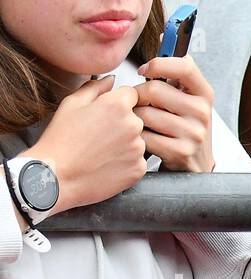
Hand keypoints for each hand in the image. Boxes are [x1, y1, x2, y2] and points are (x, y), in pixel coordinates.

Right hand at [24, 76, 145, 214]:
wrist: (58, 176)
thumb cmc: (61, 139)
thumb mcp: (72, 104)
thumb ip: (95, 88)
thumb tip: (111, 80)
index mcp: (117, 105)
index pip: (132, 94)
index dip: (120, 102)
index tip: (108, 112)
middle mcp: (134, 125)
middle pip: (136, 118)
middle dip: (122, 123)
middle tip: (99, 135)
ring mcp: (139, 149)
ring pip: (138, 140)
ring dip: (125, 143)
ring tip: (101, 150)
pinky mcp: (140, 169)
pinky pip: (138, 160)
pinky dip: (127, 162)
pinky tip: (107, 163)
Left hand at [134, 54, 215, 171]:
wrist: (196, 166)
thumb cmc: (185, 126)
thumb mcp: (188, 98)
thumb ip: (176, 71)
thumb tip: (166, 36)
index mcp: (204, 94)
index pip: (184, 66)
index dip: (158, 64)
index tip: (144, 70)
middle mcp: (202, 113)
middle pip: (155, 90)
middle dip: (138, 97)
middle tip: (138, 104)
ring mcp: (194, 134)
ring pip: (145, 114)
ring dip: (135, 119)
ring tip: (142, 124)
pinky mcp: (181, 152)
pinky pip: (144, 136)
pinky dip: (138, 137)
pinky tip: (145, 139)